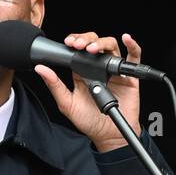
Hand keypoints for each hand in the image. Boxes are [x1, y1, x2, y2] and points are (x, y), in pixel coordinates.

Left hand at [34, 31, 142, 152]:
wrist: (108, 135)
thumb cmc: (89, 121)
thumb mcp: (68, 104)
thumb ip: (55, 86)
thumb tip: (41, 69)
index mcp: (82, 72)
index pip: (79, 50)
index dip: (75, 41)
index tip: (69, 42)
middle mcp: (98, 68)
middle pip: (95, 43)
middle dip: (86, 39)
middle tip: (79, 45)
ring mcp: (114, 70)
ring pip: (111, 46)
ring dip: (102, 43)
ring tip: (93, 49)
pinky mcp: (129, 75)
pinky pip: (134, 57)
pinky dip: (132, 45)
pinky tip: (126, 39)